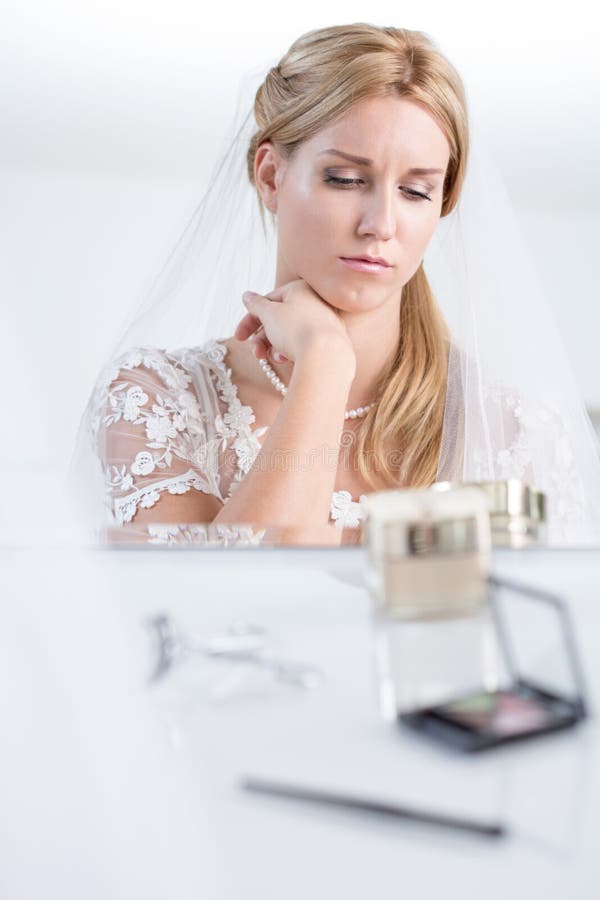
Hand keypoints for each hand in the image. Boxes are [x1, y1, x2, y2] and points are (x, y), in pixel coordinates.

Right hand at [234, 279, 353, 364]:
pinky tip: (287, 360)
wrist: (326, 356)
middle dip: (262, 339)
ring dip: (275, 347)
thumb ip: (256, 304)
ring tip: (274, 358)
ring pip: (289, 333)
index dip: (251, 319)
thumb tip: (247, 296)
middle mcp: (314, 302)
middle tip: (256, 354)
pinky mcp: (328, 340)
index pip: (268, 301)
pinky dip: (291, 351)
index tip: (240, 337)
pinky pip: (303, 343)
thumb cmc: (297, 329)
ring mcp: (323, 322)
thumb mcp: (270, 314)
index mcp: (300, 288)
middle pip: (278, 320)